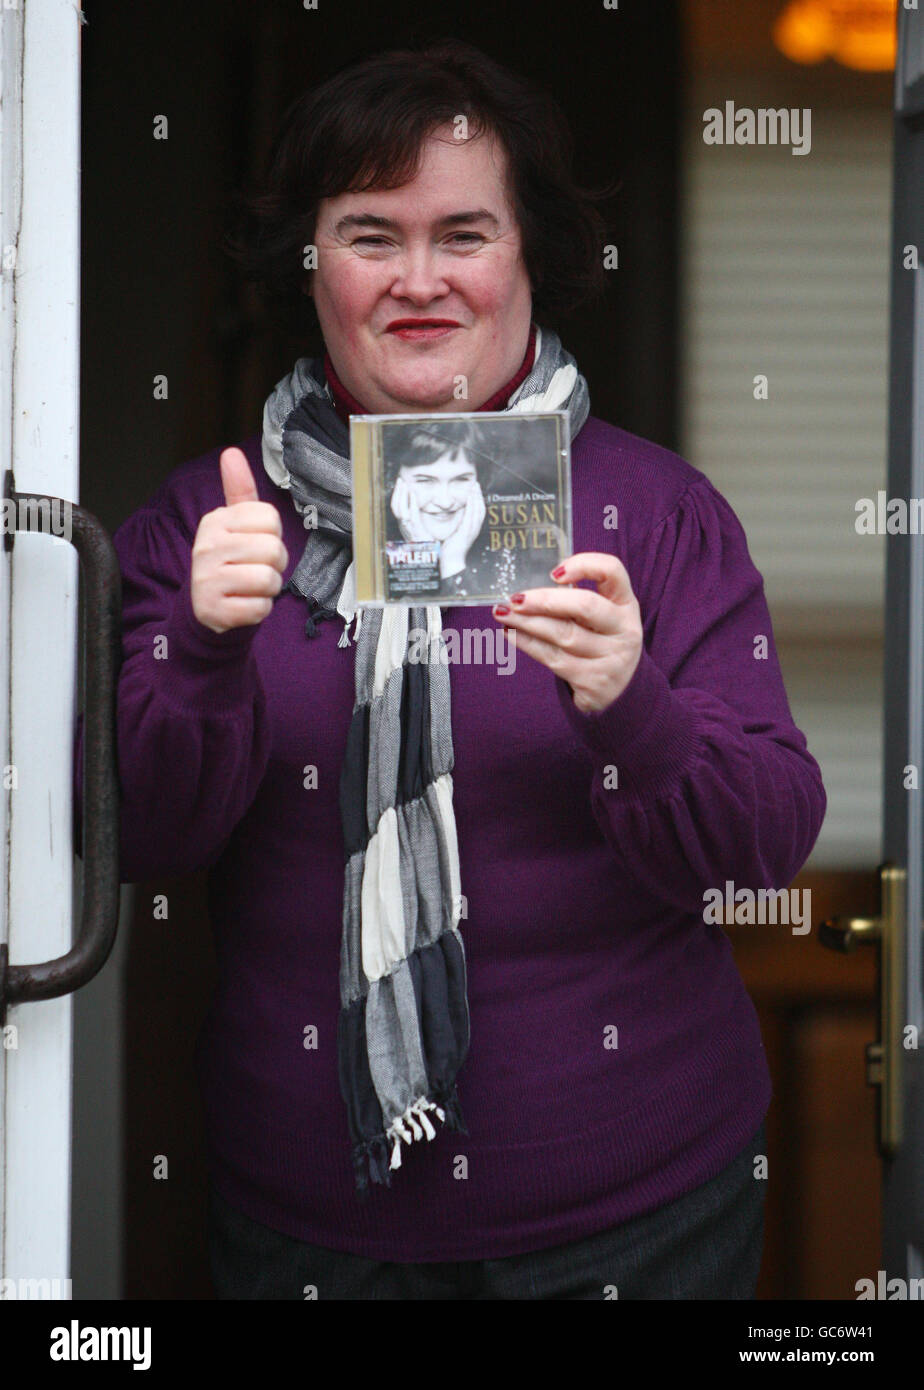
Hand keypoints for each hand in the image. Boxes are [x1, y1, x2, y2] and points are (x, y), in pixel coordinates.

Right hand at [190, 447, 288, 633]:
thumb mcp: (233, 524)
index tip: (256, 544)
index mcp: (216, 521)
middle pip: (274, 550)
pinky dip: (259, 610)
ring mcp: (208, 580)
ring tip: (250, 587)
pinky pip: (260, 608)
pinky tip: (243, 604)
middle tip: (254, 568)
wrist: (206, 607)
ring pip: (269, 579)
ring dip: (268, 589)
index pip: (271, 518)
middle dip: (275, 565)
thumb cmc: (231, 561)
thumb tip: (231, 453)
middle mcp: (207, 547)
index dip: (272, 534)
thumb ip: (239, 490)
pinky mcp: (215, 610)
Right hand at [390, 474, 431, 542]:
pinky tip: (413, 494)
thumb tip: (421, 505)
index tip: (400, 484)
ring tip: (404, 484)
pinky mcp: (416, 531)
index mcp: (404, 526)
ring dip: (402, 495)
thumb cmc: (429, 544)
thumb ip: (419, 518)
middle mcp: (403, 527)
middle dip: (397, 492)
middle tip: (400, 479)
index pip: (396, 508)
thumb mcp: (421, 529)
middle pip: (395, 507)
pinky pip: (411, 515)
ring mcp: (408, 529)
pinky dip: (411, 504)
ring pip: (400, 510)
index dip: (396, 496)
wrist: (432, 557)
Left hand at [437, 479, 485, 578]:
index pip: (478, 510)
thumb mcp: (455, 532)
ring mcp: (471, 531)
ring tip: (475, 488)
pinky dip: (472, 506)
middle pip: (480, 508)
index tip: (475, 488)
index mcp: (472, 528)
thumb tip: (454, 513)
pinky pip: (471, 517)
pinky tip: (470, 498)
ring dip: (477, 498)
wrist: (451, 561)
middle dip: (479, 495)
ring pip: (478, 511)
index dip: (478, 499)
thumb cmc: (450, 548)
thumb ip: (457, 523)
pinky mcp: (466, 532)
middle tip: (476, 484)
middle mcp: (474, 528)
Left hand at [490, 552, 642, 712]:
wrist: (617, 692)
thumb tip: (529, 589)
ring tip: (502, 613)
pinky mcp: (594, 681)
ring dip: (527, 622)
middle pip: (585, 605)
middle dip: (545, 600)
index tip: (554, 572)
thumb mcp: (601, 617)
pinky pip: (553, 658)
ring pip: (564, 634)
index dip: (583, 565)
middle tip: (515, 598)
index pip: (611, 570)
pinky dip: (527, 644)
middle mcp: (624, 628)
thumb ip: (576, 599)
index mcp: (625, 602)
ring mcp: (612, 657)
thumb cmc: (600, 642)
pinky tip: (511, 634)